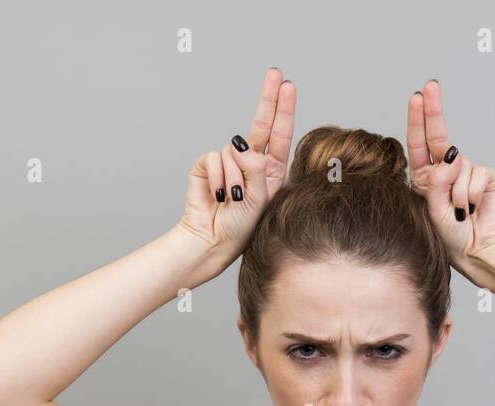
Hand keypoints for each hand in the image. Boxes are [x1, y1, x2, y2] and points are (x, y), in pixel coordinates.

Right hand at [177, 67, 296, 276]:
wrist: (210, 241)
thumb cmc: (240, 228)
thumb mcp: (259, 201)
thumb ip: (256, 172)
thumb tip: (243, 145)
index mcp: (271, 171)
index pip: (279, 135)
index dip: (283, 110)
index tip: (287, 86)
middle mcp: (251, 163)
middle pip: (260, 124)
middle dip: (267, 99)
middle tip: (274, 74)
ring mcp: (229, 162)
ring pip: (234, 150)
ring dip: (235, 177)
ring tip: (232, 200)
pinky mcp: (207, 165)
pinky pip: (215, 158)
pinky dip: (218, 178)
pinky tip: (218, 196)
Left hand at [407, 79, 494, 281]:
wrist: (477, 250)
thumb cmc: (450, 236)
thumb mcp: (433, 210)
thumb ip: (436, 184)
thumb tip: (452, 157)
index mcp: (425, 177)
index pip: (419, 143)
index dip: (419, 119)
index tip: (417, 96)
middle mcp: (445, 170)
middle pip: (438, 135)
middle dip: (434, 110)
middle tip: (431, 87)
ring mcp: (466, 171)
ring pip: (458, 167)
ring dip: (457, 193)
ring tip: (461, 212)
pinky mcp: (485, 177)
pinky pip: (475, 176)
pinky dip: (471, 195)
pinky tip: (473, 209)